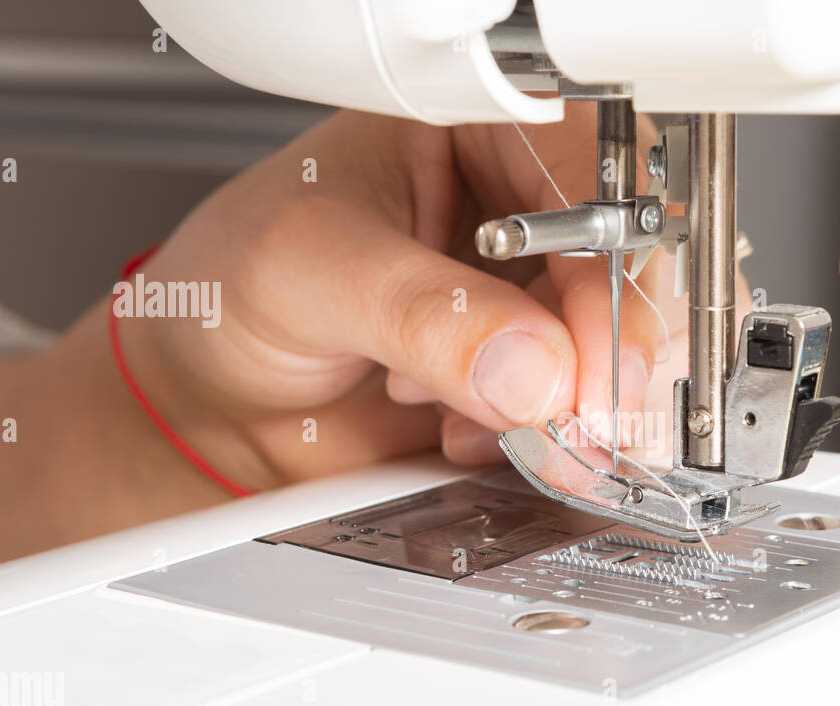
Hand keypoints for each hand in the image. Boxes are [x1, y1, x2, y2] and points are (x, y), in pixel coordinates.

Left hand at [120, 105, 689, 488]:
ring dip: (571, 406)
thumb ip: (424, 315)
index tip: (593, 364)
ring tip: (484, 424)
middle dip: (604, 356)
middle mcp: (518, 211)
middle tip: (572, 419)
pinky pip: (586, 410)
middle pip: (630, 270)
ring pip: (621, 347)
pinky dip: (551, 441)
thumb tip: (532, 366)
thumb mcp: (312, 271)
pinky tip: (471, 435)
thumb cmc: (233, 288)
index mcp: (476, 132)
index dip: (608, 272)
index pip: (591, 181)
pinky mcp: (530, 376)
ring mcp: (530, 298)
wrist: (208, 400)